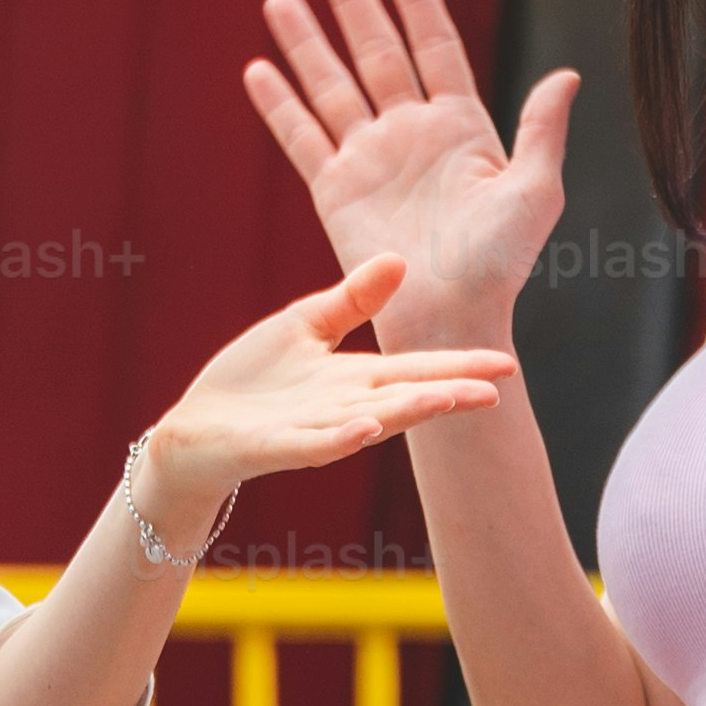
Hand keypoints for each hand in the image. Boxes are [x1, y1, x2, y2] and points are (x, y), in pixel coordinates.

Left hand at [140, 254, 521, 521]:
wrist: (197, 428)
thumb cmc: (253, 381)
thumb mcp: (305, 326)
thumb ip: (352, 300)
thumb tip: (400, 258)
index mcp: (354, 379)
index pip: (416, 370)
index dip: (459, 365)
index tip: (508, 363)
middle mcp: (344, 407)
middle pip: (406, 397)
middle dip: (450, 392)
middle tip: (498, 390)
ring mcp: (314, 430)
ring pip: (371, 420)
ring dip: (409, 411)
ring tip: (448, 399)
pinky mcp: (277, 446)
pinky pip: (315, 444)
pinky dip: (342, 436)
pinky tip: (366, 428)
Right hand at [245, 0, 572, 352]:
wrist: (451, 318)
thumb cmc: (501, 264)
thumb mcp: (535, 192)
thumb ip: (542, 131)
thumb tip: (566, 75)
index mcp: (460, 126)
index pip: (434, 46)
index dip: (417, 2)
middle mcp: (410, 132)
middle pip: (376, 51)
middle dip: (353, 1)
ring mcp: (369, 158)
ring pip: (331, 85)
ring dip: (307, 41)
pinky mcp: (334, 190)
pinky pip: (301, 137)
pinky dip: (279, 104)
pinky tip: (259, 69)